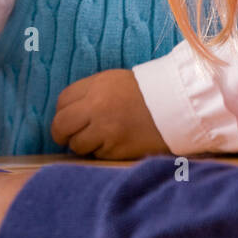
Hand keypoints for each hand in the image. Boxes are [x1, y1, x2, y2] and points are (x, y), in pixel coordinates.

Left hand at [51, 69, 169, 159]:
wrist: (177, 105)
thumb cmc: (145, 92)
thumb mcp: (114, 82)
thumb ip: (89, 93)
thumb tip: (67, 113)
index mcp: (97, 86)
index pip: (62, 101)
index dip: (62, 112)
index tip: (68, 119)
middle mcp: (97, 107)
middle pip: (61, 125)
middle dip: (61, 134)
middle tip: (68, 137)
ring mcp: (106, 130)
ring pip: (76, 145)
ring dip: (83, 145)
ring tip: (100, 139)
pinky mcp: (116, 149)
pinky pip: (96, 155)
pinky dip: (102, 152)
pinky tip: (115, 143)